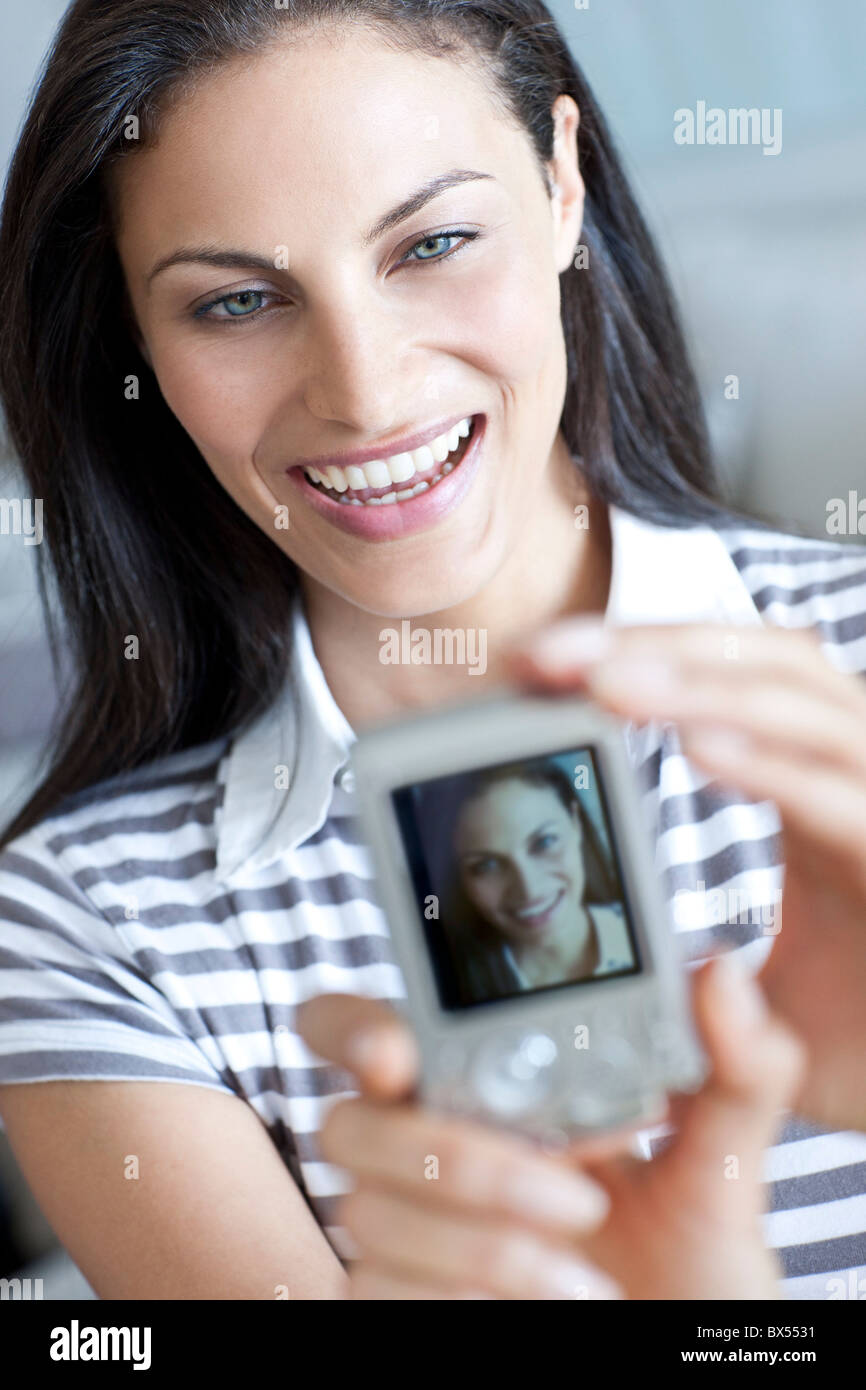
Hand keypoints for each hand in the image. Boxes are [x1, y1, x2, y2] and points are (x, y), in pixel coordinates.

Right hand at [296, 959, 802, 1299]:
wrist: (679, 1351)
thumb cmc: (692, 1263)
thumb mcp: (721, 1165)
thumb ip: (735, 1069)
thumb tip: (720, 970)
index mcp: (482, 1082)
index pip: (365, 1028)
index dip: (352, 1026)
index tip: (395, 1052)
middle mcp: (424, 1144)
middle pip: (350, 1120)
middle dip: (457, 1156)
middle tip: (573, 1195)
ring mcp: (403, 1228)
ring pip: (368, 1209)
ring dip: (487, 1240)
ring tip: (587, 1269)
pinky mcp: (396, 1299)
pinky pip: (378, 1286)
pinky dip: (470, 1293)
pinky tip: (549, 1299)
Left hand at [508, 618, 865, 1131]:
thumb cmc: (858, 1054)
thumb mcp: (753, 1016)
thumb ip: (689, 991)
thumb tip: (637, 977)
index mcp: (817, 792)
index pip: (737, 682)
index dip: (647, 653)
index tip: (539, 666)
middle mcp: (857, 784)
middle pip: (770, 666)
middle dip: (656, 645)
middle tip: (546, 655)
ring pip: (810, 710)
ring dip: (704, 686)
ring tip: (603, 682)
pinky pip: (846, 801)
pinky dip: (773, 768)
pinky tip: (697, 749)